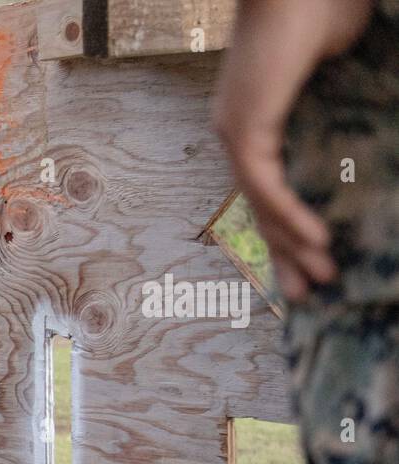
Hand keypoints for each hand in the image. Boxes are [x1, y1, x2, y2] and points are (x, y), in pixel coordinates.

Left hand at [211, 0, 372, 300]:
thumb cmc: (321, 5)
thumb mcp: (341, 64)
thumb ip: (346, 100)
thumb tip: (372, 122)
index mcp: (254, 121)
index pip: (268, 187)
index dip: (287, 226)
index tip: (311, 258)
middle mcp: (237, 131)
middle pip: (259, 207)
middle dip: (285, 253)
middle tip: (309, 291)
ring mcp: (235, 129)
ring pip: (261, 204)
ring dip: (291, 245)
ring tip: (320, 280)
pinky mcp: (243, 126)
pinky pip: (264, 185)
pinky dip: (289, 215)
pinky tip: (314, 243)